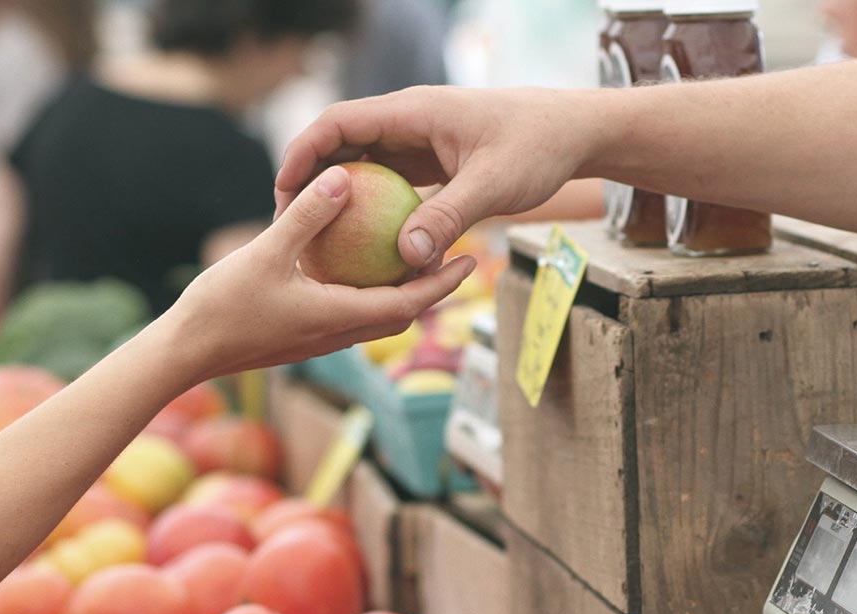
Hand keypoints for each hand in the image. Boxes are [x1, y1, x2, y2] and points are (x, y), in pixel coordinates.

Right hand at [166, 164, 476, 384]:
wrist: (186, 353)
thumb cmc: (223, 306)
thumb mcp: (266, 252)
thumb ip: (307, 216)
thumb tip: (344, 177)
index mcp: (341, 318)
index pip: (410, 303)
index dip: (444, 283)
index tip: (471, 260)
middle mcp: (339, 334)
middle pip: (402, 313)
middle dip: (433, 288)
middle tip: (455, 255)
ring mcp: (321, 339)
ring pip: (377, 317)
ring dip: (401, 293)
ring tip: (414, 258)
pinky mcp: (303, 337)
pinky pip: (349, 314)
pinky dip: (367, 293)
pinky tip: (357, 267)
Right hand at [275, 87, 596, 268]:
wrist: (572, 133)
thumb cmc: (537, 147)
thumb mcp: (493, 185)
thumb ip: (449, 218)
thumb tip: (407, 258)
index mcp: (413, 112)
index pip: (338, 123)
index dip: (303, 154)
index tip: (284, 192)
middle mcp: (409, 123)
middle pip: (342, 145)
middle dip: (311, 180)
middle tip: (289, 225)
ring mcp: (419, 142)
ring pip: (364, 166)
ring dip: (340, 198)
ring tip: (317, 240)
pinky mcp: (432, 163)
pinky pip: (390, 185)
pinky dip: (373, 210)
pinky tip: (365, 248)